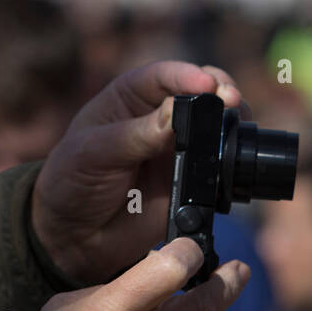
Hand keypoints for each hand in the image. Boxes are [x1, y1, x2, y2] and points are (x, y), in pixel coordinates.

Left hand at [31, 61, 247, 285]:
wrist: (76, 235)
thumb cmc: (72, 181)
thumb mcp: (92, 154)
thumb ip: (132, 135)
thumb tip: (174, 114)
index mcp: (128, 98)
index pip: (162, 76)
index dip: (186, 75)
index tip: (206, 83)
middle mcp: (159, 118)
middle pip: (200, 93)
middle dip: (221, 91)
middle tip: (232, 101)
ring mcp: (180, 149)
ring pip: (218, 126)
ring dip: (234, 122)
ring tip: (239, 125)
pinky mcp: (193, 180)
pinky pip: (221, 167)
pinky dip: (234, 161)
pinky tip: (235, 162)